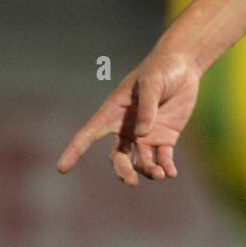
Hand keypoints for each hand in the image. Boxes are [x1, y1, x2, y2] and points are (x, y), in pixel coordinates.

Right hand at [56, 47, 200, 184]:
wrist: (184, 65)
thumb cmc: (161, 68)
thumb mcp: (152, 81)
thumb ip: (147, 106)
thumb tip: (142, 134)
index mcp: (114, 111)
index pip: (89, 133)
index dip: (74, 150)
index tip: (61, 168)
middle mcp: (127, 127)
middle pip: (118, 157)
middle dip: (123, 171)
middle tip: (132, 181)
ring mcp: (146, 134)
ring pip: (140, 162)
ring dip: (147, 171)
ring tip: (160, 174)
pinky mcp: (165, 137)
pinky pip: (163, 159)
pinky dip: (166, 168)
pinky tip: (170, 173)